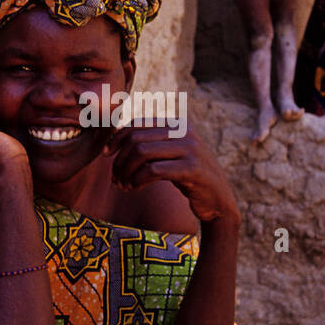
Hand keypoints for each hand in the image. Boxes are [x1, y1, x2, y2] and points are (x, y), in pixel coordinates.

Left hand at [104, 123, 239, 224]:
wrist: (219, 201)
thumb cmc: (189, 178)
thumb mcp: (171, 155)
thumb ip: (152, 143)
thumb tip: (115, 137)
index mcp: (177, 124)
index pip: (137, 123)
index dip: (117, 138)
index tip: (106, 154)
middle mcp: (184, 131)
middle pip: (136, 138)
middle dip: (120, 159)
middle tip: (115, 178)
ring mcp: (190, 149)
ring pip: (142, 152)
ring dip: (126, 171)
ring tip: (123, 185)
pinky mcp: (192, 169)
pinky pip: (154, 170)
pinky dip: (137, 180)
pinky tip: (134, 188)